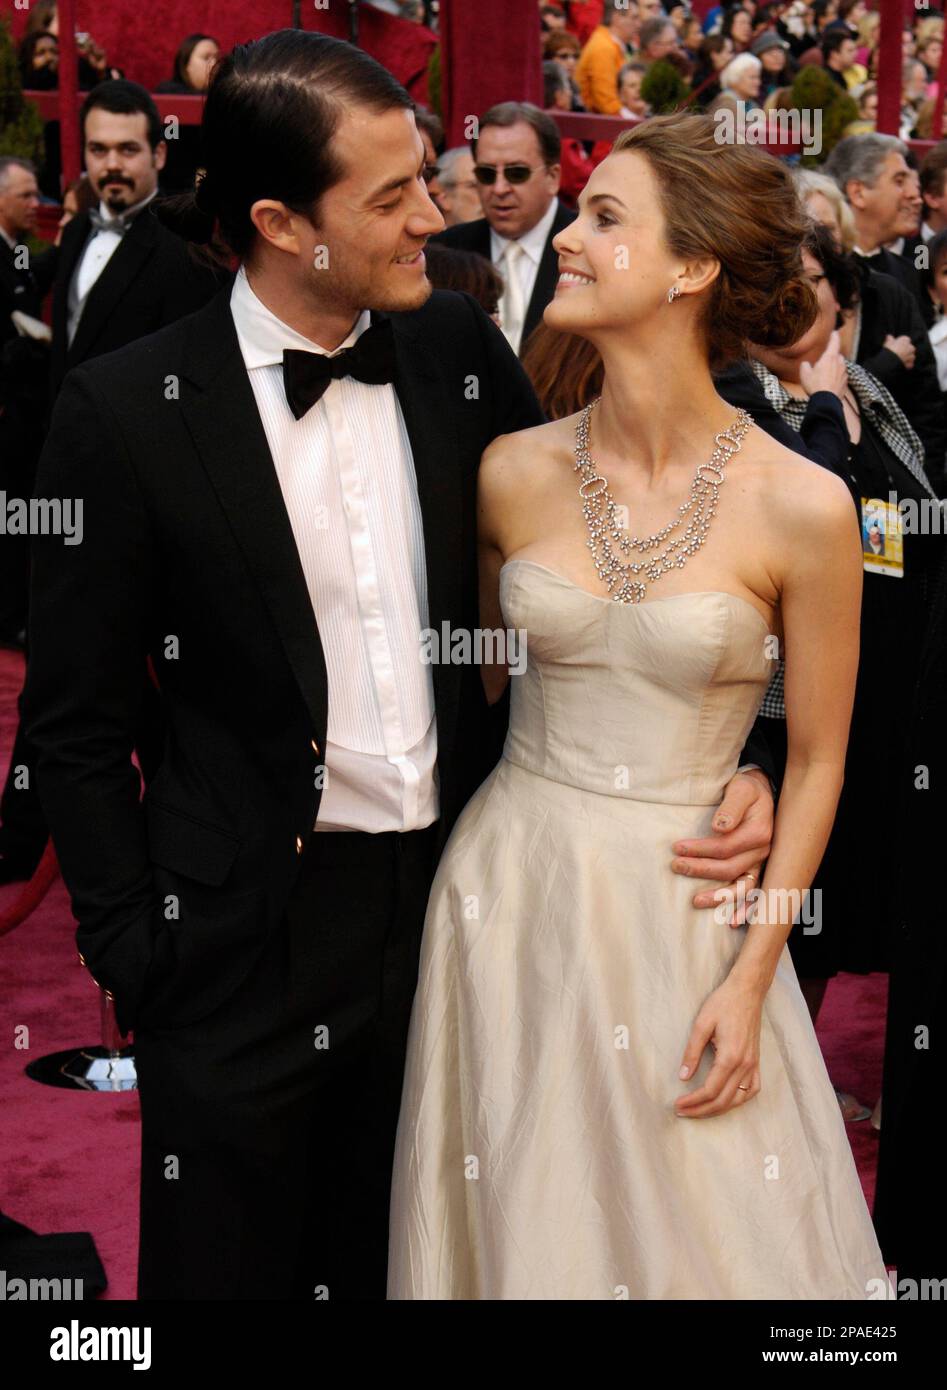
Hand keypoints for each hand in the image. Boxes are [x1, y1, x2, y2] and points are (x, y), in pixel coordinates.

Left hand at [671, 768, 772, 923]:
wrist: (763, 792)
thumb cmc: (747, 789)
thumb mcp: (740, 789)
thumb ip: (731, 806)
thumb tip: (718, 826)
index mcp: (758, 833)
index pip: (724, 847)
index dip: (700, 849)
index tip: (677, 848)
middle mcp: (763, 851)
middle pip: (729, 867)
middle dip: (701, 870)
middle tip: (677, 867)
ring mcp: (762, 863)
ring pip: (742, 886)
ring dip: (720, 897)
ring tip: (696, 901)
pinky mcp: (759, 868)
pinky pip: (755, 893)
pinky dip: (746, 908)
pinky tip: (734, 921)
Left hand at [675, 977, 762, 1117]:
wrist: (747, 992)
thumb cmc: (723, 1003)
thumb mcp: (701, 1024)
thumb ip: (692, 1052)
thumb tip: (683, 1077)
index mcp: (730, 1056)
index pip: (710, 1090)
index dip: (692, 1101)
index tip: (677, 1104)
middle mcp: (745, 1064)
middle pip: (723, 1100)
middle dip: (701, 1110)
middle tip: (682, 1112)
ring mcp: (753, 1064)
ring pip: (738, 1099)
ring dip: (718, 1109)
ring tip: (700, 1110)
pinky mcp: (757, 1061)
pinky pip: (752, 1089)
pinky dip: (739, 1100)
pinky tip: (727, 1101)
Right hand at [799, 330, 845, 398]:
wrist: (826, 401)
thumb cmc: (815, 385)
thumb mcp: (804, 374)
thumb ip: (805, 366)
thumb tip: (806, 364)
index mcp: (830, 357)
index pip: (834, 342)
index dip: (834, 336)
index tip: (834, 332)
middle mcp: (839, 363)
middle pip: (837, 355)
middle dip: (832, 357)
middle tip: (824, 361)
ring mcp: (844, 373)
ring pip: (840, 366)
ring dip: (834, 367)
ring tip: (825, 375)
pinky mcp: (845, 382)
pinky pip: (841, 376)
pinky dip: (836, 377)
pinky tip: (829, 383)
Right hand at [883, 333, 915, 368]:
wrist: (890, 361)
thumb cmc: (889, 350)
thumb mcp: (887, 342)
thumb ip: (889, 339)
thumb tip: (889, 336)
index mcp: (905, 340)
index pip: (906, 339)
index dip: (901, 343)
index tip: (897, 345)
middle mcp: (910, 347)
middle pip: (910, 348)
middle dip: (906, 350)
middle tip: (898, 353)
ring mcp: (911, 355)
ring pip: (911, 356)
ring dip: (907, 357)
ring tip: (900, 359)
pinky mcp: (910, 363)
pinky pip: (910, 364)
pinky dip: (908, 364)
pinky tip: (903, 364)